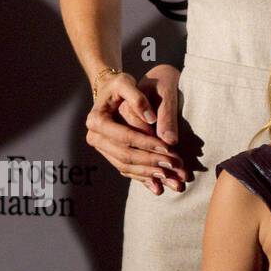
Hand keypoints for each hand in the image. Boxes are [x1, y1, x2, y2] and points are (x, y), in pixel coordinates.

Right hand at [85, 65, 186, 194]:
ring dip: (150, 175)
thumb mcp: (126, 83)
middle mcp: (95, 137)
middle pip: (126, 155)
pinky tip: (159, 187)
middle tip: (175, 167)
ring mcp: (102, 148)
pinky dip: (142, 178)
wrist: (110, 91)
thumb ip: (137, 99)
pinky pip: (126, 170)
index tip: (169, 149)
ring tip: (172, 180)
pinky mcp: (110, 155)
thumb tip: (151, 119)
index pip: (125, 136)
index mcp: (97, 121)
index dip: (147, 144)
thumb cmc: (120, 85)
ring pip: (126, 167)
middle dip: (152, 163)